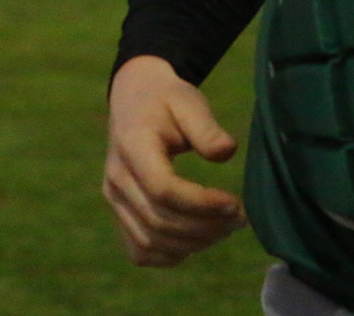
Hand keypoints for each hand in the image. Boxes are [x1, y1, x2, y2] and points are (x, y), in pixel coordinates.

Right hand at [103, 55, 246, 266]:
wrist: (135, 99)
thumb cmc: (167, 100)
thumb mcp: (188, 101)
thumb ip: (206, 127)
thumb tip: (227, 152)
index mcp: (132, 146)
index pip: (163, 189)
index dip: (201, 203)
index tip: (234, 202)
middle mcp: (117, 178)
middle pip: (159, 221)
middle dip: (205, 227)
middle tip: (239, 218)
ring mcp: (114, 199)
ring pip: (150, 240)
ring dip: (192, 243)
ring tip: (225, 228)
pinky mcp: (119, 212)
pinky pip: (139, 250)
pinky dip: (169, 255)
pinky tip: (198, 240)